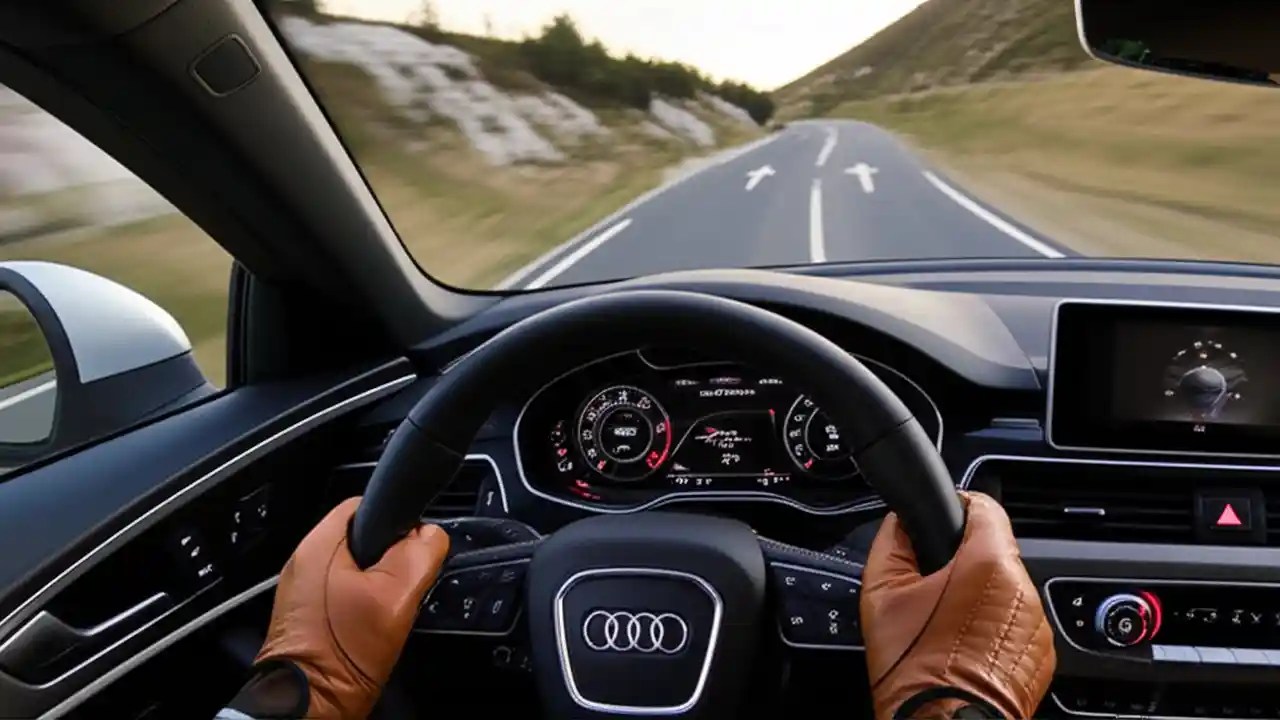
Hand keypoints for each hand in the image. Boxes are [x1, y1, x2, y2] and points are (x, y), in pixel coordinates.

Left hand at [255, 497, 449, 718]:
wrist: (311, 708)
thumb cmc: (341, 654)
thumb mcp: (394, 596)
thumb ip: (419, 555)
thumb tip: (432, 535)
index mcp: (319, 545)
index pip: (366, 503)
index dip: (397, 519)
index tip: (415, 545)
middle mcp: (304, 563)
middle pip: (363, 538)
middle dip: (390, 556)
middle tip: (405, 584)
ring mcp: (303, 592)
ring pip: (357, 569)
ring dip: (379, 584)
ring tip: (390, 607)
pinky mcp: (308, 618)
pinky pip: (345, 595)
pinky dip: (363, 605)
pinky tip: (373, 626)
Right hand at [860, 492, 1053, 719]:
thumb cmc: (914, 667)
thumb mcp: (881, 592)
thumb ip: (893, 542)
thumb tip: (900, 524)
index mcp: (987, 564)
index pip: (986, 506)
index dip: (961, 507)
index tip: (946, 520)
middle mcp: (1023, 589)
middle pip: (996, 551)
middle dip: (966, 562)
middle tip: (933, 587)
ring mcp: (1037, 625)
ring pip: (1008, 590)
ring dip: (983, 596)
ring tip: (948, 624)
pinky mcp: (1042, 654)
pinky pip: (1019, 625)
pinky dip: (997, 629)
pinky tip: (966, 647)